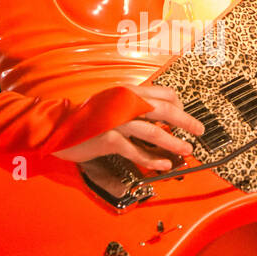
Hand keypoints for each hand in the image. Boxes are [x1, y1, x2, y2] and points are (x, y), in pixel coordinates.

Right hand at [53, 83, 205, 171]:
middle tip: (199, 130)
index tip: (186, 115)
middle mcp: (125, 102)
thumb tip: (156, 116)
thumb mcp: (111, 102)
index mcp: (128, 90)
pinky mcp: (109, 139)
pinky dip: (152, 160)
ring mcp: (117, 121)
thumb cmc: (85, 116)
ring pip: (154, 132)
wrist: (57, 125)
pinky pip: (137, 152)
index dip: (179, 105)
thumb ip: (132, 105)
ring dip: (174, 144)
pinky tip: (163, 165)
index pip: (164, 93)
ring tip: (186, 150)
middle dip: (186, 121)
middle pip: (165, 110)